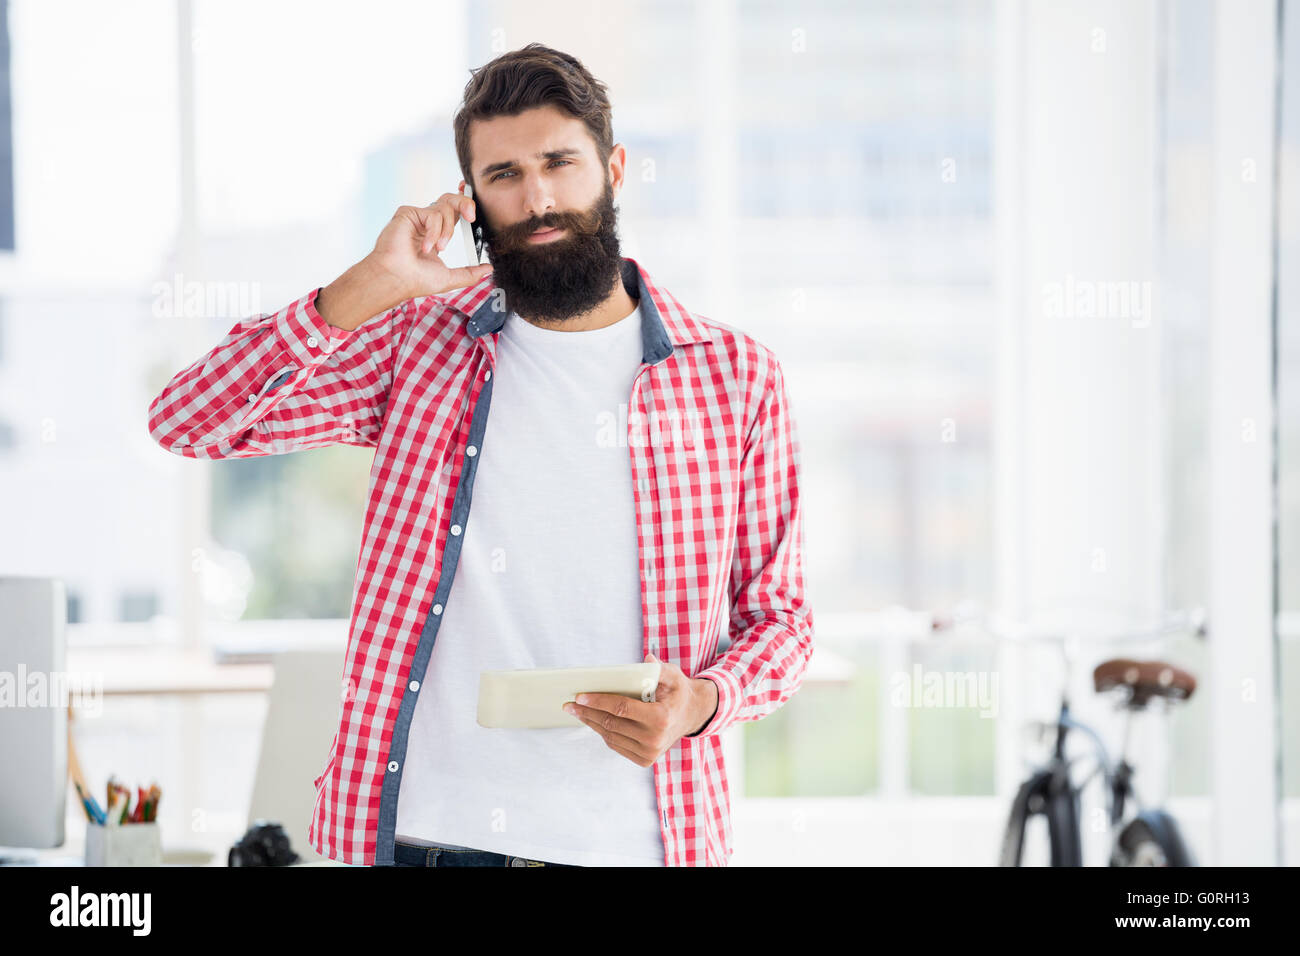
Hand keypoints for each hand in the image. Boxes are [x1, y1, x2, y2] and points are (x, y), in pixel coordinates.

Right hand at [369, 182, 492, 299]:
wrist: (397, 278)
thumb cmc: (416, 279)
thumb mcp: (450, 278)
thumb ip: (470, 273)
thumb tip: (488, 269)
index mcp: (437, 234)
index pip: (454, 213)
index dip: (465, 203)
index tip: (474, 207)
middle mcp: (427, 223)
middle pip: (451, 200)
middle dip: (465, 203)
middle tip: (471, 218)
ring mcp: (418, 217)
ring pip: (445, 206)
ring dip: (447, 231)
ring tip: (439, 248)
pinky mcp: (409, 213)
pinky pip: (433, 214)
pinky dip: (434, 232)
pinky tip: (425, 246)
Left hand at [563, 653, 718, 766]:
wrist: (692, 716)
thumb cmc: (679, 692)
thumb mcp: (674, 676)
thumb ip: (660, 668)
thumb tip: (647, 660)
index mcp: (661, 718)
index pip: (621, 708)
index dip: (599, 701)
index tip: (580, 696)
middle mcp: (654, 739)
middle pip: (612, 724)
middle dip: (588, 712)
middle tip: (569, 704)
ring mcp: (649, 752)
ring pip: (611, 736)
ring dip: (592, 723)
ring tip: (577, 712)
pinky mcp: (644, 759)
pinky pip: (616, 744)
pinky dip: (603, 732)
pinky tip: (593, 721)